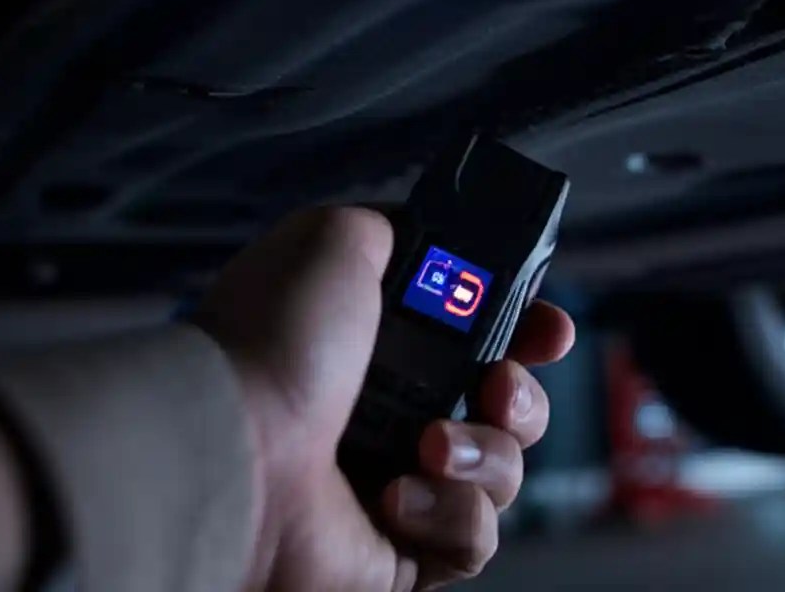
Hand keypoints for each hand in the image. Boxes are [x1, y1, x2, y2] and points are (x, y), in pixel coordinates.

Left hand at [193, 207, 574, 590]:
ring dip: (482, 453)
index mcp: (388, 351)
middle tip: (495, 387)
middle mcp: (397, 419)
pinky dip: (447, 512)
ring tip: (428, 446)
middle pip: (512, 409)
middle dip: (521, 396)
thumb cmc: (272, 346)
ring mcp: (404, 488)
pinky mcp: (404, 554)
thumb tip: (427, 240)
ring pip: (505, 475)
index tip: (549, 333)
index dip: (530, 336)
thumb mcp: (335, 240)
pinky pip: (474, 538)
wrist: (235, 448)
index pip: (489, 343)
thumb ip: (395, 231)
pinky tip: (397, 498)